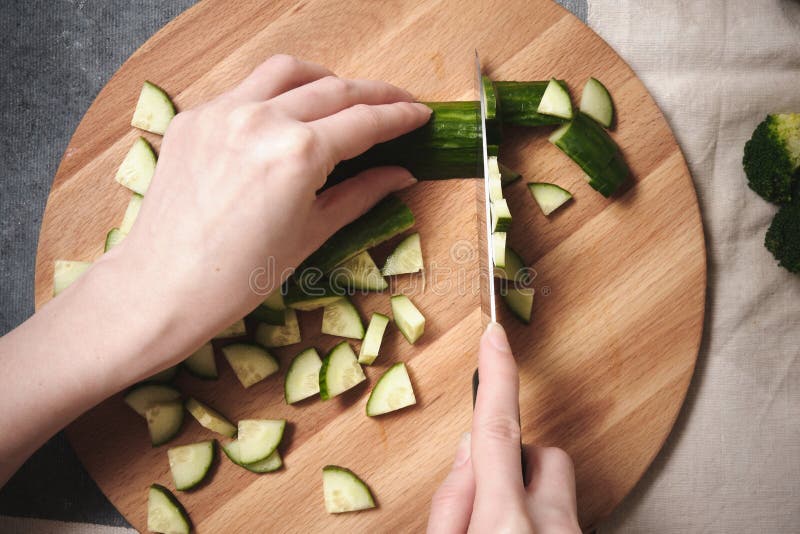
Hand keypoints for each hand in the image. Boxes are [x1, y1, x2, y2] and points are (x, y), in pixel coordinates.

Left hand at [0, 55, 430, 482]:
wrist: (163, 287)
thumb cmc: (242, 277)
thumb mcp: (312, 234)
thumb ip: (361, 194)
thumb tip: (402, 174)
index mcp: (298, 153)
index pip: (364, 121)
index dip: (399, 116)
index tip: (420, 114)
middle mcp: (261, 119)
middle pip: (334, 89)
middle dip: (374, 94)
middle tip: (398, 104)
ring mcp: (222, 112)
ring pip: (288, 72)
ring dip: (325, 78)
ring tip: (343, 97)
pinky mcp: (193, 117)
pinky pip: (246, 89)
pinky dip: (276, 93)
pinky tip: (286, 115)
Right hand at [427, 323, 580, 533]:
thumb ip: (451, 502)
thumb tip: (468, 452)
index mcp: (506, 524)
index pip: (497, 430)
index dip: (496, 376)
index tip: (495, 337)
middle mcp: (552, 528)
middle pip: (541, 456)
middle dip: (512, 466)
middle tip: (481, 509)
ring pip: (556, 487)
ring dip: (527, 497)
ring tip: (499, 532)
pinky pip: (562, 517)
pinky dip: (538, 524)